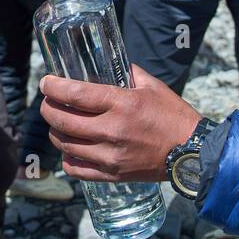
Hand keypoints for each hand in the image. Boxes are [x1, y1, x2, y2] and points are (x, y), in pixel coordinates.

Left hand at [40, 64, 200, 182]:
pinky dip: (68, 158)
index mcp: (122, 104)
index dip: (53, 87)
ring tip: (58, 124)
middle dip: (47, 109)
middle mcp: (112, 130)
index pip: (75, 94)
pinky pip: (76, 169)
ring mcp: (110, 156)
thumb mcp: (152, 86)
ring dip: (55, 132)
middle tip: (47, 102)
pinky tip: (71, 149)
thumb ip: (128, 73)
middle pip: (62, 120)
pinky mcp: (112, 174)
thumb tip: (109, 63)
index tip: (46, 82)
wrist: (192, 152)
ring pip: (65, 144)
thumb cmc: (173, 116)